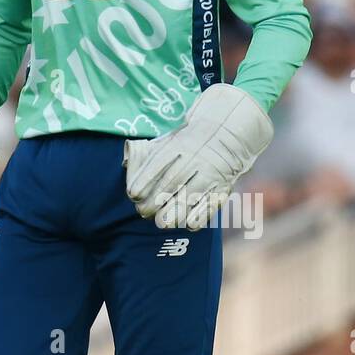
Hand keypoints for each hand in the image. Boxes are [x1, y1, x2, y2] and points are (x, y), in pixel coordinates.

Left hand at [124, 83, 273, 229]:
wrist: (227, 133)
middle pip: (169, 186)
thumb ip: (147, 154)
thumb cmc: (188, 142)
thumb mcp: (168, 141)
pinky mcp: (222, 187)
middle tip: (144, 212)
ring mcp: (209, 174)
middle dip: (153, 204)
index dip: (143, 184)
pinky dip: (196, 219)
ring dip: (172, 215)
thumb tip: (128, 165)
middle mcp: (193, 160)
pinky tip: (186, 222)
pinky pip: (208, 208)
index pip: (155, 167)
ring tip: (163, 221)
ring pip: (187, 200)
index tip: (134, 195)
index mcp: (177, 147)